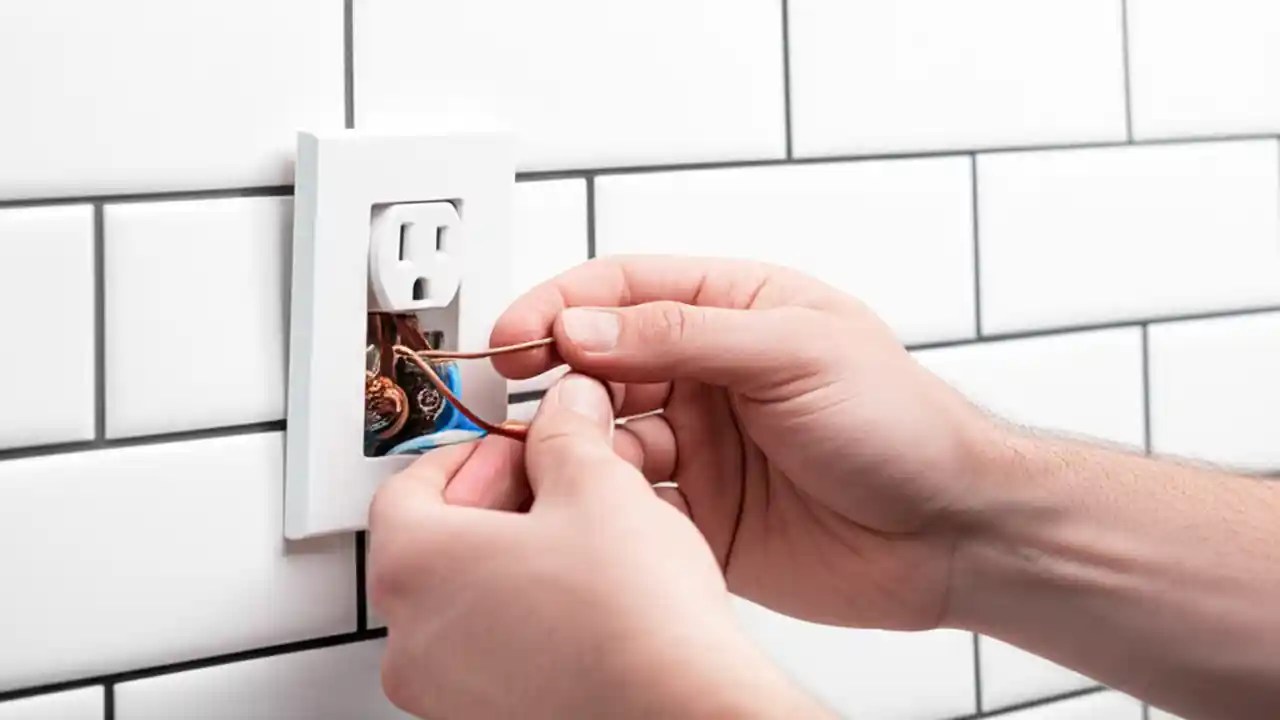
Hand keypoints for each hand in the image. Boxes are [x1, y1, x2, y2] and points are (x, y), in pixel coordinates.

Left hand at [368, 374, 822, 718]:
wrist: (680, 711)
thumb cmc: (632, 619)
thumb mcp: (597, 485)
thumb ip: (567, 433)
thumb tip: (566, 410)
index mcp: (415, 566)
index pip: (408, 485)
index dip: (470, 451)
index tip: (513, 443)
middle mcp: (412, 640)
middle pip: (432, 543)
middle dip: (495, 500)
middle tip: (551, 479)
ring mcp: (446, 691)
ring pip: (464, 600)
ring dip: (512, 559)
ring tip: (580, 538)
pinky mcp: (490, 718)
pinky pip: (491, 651)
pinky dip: (525, 615)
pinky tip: (587, 598)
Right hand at [489, 256, 996, 629]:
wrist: (950, 536)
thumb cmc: (903, 425)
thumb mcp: (795, 351)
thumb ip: (684, 336)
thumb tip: (584, 326)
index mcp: (733, 312)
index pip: (623, 291)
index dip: (562, 306)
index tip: (516, 334)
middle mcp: (708, 376)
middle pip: (599, 364)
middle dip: (555, 382)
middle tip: (519, 405)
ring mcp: (700, 446)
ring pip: (604, 438)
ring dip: (576, 447)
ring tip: (568, 462)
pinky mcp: (698, 513)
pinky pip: (627, 504)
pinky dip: (602, 505)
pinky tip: (601, 508)